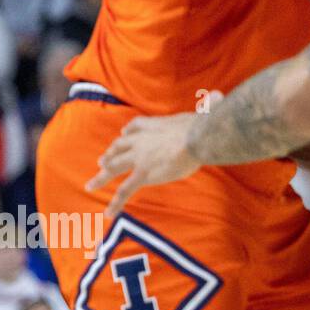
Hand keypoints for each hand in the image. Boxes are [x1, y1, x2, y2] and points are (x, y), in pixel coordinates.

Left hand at [85, 112, 201, 217]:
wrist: (196, 137)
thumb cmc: (205, 125)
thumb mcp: (205, 111)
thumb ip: (211, 105)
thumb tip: (220, 97)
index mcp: (153, 125)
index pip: (134, 128)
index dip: (128, 133)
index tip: (123, 133)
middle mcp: (141, 141)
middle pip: (119, 147)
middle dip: (110, 155)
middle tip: (101, 161)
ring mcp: (139, 158)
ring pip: (113, 168)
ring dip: (100, 177)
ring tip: (90, 186)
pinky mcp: (143, 174)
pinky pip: (125, 191)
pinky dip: (116, 203)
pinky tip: (109, 213)